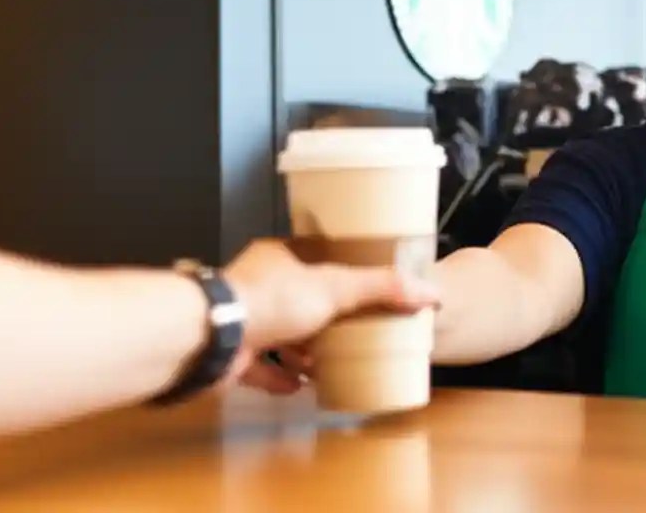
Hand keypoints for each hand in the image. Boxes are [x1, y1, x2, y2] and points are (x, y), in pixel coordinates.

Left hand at [222, 239, 438, 394]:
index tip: (360, 285)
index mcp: (279, 257)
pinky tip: (299, 387)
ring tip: (330, 361)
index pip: (313, 257)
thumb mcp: (337, 287)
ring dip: (303, 350)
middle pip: (299, 298)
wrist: (212, 337)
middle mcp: (257, 285)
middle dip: (324, 317)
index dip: (337, 270)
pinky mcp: (231, 356)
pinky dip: (279, 377)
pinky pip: (259, 367)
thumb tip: (432, 291)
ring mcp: (242, 321)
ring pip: (279, 334)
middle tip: (353, 330)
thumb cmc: (272, 300)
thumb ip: (383, 288)